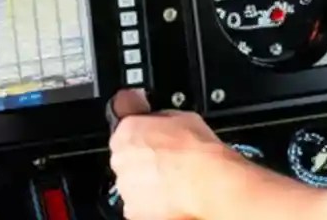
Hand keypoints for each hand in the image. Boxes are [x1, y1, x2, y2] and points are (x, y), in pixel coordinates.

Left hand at [107, 89, 242, 219]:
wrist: (207, 183)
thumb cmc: (197, 152)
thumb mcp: (182, 117)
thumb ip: (159, 118)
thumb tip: (159, 120)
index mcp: (126, 132)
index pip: (126, 129)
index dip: (143, 134)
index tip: (152, 137)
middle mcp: (119, 160)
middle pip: (127, 158)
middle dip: (144, 159)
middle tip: (168, 161)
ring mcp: (125, 187)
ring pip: (134, 183)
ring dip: (148, 182)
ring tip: (174, 180)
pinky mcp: (134, 211)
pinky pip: (141, 205)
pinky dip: (154, 204)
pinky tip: (173, 197)